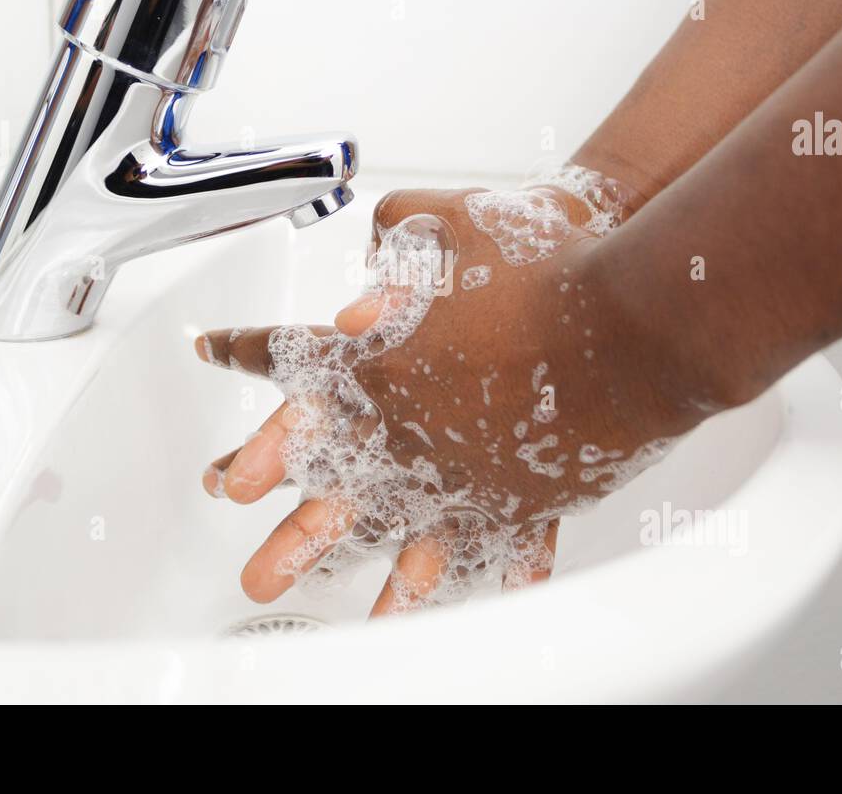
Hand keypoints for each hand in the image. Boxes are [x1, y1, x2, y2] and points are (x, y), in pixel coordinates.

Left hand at [196, 175, 709, 615]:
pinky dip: (484, 572)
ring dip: (377, 583)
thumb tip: (376, 238)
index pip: (291, 355)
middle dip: (289, 531)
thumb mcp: (455, 220)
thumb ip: (402, 228)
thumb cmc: (544, 261)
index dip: (242, 351)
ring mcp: (465, 469)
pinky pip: (492, 544)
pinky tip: (473, 600)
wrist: (629, 313)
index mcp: (381, 358)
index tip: (211, 353)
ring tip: (358, 621)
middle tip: (254, 573)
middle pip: (328, 490)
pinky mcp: (523, 492)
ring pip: (405, 541)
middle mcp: (410, 427)